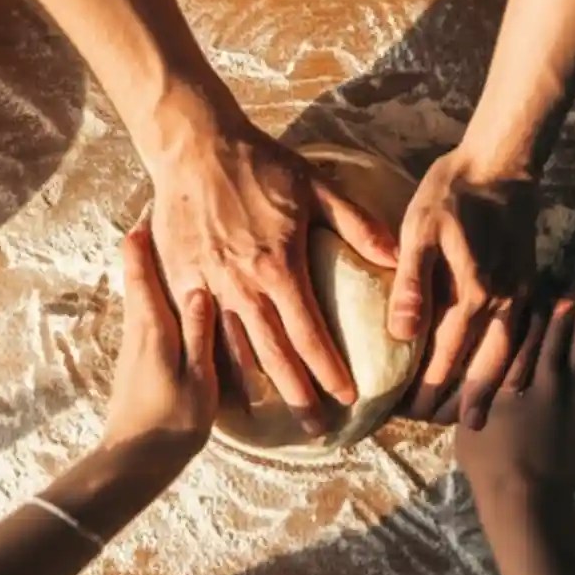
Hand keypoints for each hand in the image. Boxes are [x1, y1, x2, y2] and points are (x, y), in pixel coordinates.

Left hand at [103, 226, 218, 456]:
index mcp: (154, 327)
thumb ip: (200, 333)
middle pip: (139, 273)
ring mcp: (136, 344)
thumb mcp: (198, 379)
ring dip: (155, 267)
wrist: (134, 463)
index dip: (142, 236)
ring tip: (174, 242)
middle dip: (150, 242)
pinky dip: (159, 293)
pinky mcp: (139, 359)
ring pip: (145, 292)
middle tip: (164, 210)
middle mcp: (139, 328)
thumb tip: (204, 288)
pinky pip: (151, 312)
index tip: (153, 203)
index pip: (140, 269)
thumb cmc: (171, 423)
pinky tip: (176, 293)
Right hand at [148, 125, 396, 433]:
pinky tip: (218, 385)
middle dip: (297, 395)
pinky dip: (210, 362)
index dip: (328, 368)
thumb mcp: (315, 187)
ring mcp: (206, 286)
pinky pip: (195, 332)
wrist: (193, 146)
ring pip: (232, 350)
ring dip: (255, 388)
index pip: (309, 332)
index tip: (347, 395)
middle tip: (316, 428)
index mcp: (279, 266)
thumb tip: (396, 257)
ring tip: (271, 418)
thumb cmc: (259, 164)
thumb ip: (357, 224)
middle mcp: (242, 285)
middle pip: (273, 354)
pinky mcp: (178, 281)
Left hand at [389, 148, 536, 428]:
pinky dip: (516, 363)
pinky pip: (525, 336)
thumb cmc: (451, 193)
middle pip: (481, 366)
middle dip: (458, 400)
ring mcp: (521, 295)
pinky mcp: (529, 283)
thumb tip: (401, 335)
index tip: (407, 413)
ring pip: (508, 357)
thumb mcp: (418, 231)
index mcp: (471, 294)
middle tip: (438, 426)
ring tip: (474, 418)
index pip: (445, 356)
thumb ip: (411, 284)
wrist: (502, 163)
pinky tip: (507, 377)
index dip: (426, 387)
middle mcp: (502, 303)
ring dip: (491, 389)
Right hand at [454, 257, 574, 494]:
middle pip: (562, 322)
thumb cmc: (489, 463)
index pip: (526, 326)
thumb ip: (476, 386)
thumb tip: (471, 360)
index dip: (538, 295)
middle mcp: (547, 374)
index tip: (550, 267)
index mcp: (512, 374)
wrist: (525, 500)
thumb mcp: (470, 417)